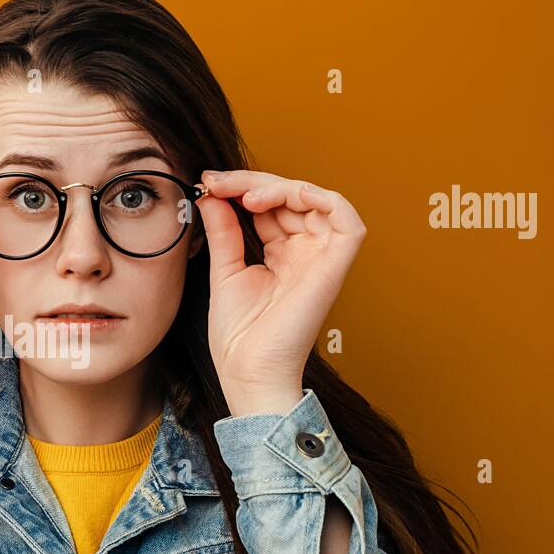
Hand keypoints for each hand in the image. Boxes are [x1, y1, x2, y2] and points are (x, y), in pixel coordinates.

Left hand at [197, 170, 366, 416]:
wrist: (246, 371)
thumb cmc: (239, 336)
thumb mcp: (225, 269)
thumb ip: (223, 230)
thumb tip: (212, 194)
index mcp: (282, 255)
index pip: (271, 206)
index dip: (242, 188)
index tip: (208, 184)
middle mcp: (306, 254)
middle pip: (291, 197)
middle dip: (252, 182)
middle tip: (217, 183)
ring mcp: (321, 259)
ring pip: (315, 199)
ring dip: (278, 186)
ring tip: (243, 194)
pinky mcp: (335, 266)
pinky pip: (346, 218)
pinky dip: (318, 196)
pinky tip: (277, 197)